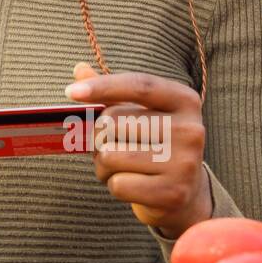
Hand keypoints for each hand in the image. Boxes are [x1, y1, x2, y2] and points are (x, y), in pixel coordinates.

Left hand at [66, 63, 212, 238]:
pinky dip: (114, 185)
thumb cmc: (154, 144)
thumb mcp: (140, 113)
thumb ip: (110, 93)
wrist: (186, 192)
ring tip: (121, 166)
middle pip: (113, 123)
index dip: (103, 86)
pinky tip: (133, 185)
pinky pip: (118, 184)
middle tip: (110, 145)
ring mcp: (185, 163)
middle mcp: (190, 130)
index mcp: (184, 101)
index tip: (71, 93)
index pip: (139, 85)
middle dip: (98, 136)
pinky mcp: (173, 193)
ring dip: (103, 164)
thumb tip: (79, 69)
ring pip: (110, 156)